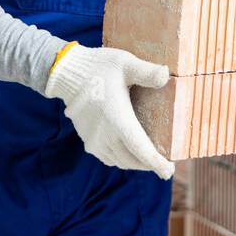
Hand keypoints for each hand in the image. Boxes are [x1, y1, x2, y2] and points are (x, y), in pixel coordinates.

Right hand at [43, 44, 173, 178]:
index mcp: (118, 120)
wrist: (66, 73)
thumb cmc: (98, 66)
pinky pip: (108, 158)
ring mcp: (94, 140)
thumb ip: (146, 71)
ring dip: (135, 162)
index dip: (156, 163)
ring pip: (120, 161)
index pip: (140, 150)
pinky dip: (122, 159)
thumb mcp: (125, 64)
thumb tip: (166, 74)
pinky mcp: (87, 139)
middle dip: (150, 164)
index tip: (169, 172)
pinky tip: (128, 152)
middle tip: (164, 161)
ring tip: (149, 158)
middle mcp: (105, 135)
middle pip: (133, 160)